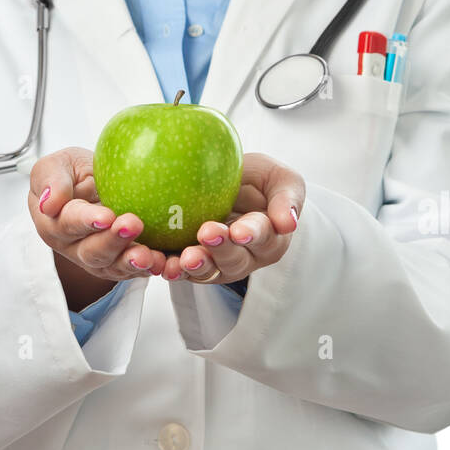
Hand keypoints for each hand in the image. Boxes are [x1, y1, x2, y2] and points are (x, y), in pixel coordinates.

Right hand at [28, 147, 167, 280]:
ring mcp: (98, 258)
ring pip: (113, 266)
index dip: (86, 221)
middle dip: (113, 241)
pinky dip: (149, 268)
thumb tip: (50, 203)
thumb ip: (51, 178)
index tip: (106, 216)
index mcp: (54, 222)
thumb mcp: (58, 164)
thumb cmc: (73, 173)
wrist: (95, 185)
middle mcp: (74, 246)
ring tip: (148, 255)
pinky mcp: (121, 263)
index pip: (68, 223)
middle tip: (133, 225)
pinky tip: (163, 262)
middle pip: (92, 251)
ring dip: (131, 262)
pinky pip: (134, 270)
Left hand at [161, 152, 304, 286]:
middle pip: (233, 259)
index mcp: (269, 237)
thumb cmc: (259, 181)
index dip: (252, 234)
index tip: (240, 231)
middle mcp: (245, 257)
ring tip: (184, 259)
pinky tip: (161, 263)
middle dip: (220, 249)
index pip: (263, 237)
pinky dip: (171, 268)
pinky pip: (181, 270)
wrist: (230, 184)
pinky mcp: (192, 263)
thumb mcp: (280, 179)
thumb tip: (288, 223)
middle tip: (207, 233)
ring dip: (195, 265)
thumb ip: (287, 198)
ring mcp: (217, 263)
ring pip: (207, 270)